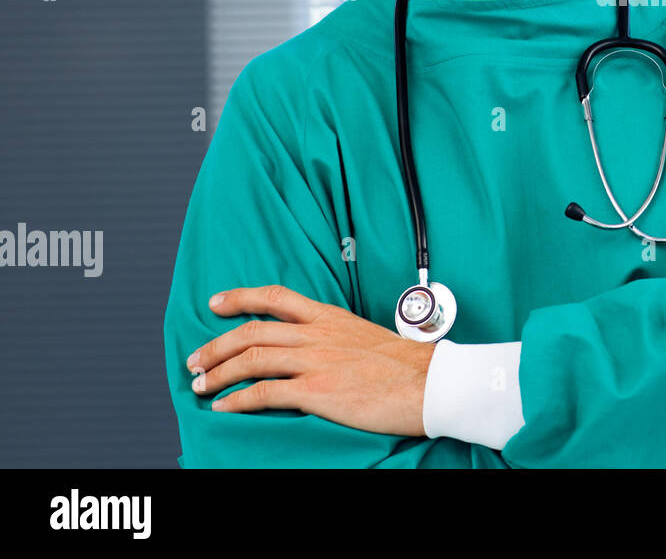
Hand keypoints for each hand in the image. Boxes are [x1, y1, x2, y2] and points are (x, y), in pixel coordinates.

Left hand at [186, 285, 433, 436]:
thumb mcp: (365, 336)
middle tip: (196, 360)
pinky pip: (264, 392)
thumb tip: (317, 350)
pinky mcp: (317, 390)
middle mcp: (317, 334)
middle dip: (216, 345)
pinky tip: (224, 408)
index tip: (216, 303)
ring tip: (200, 385)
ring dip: (218, 373)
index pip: (277, 297)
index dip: (241, 297)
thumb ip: (336, 337)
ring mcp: (315, 361)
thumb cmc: (405, 365)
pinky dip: (237, 400)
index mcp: (329, 317)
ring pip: (251, 358)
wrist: (429, 382)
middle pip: (252, 331)